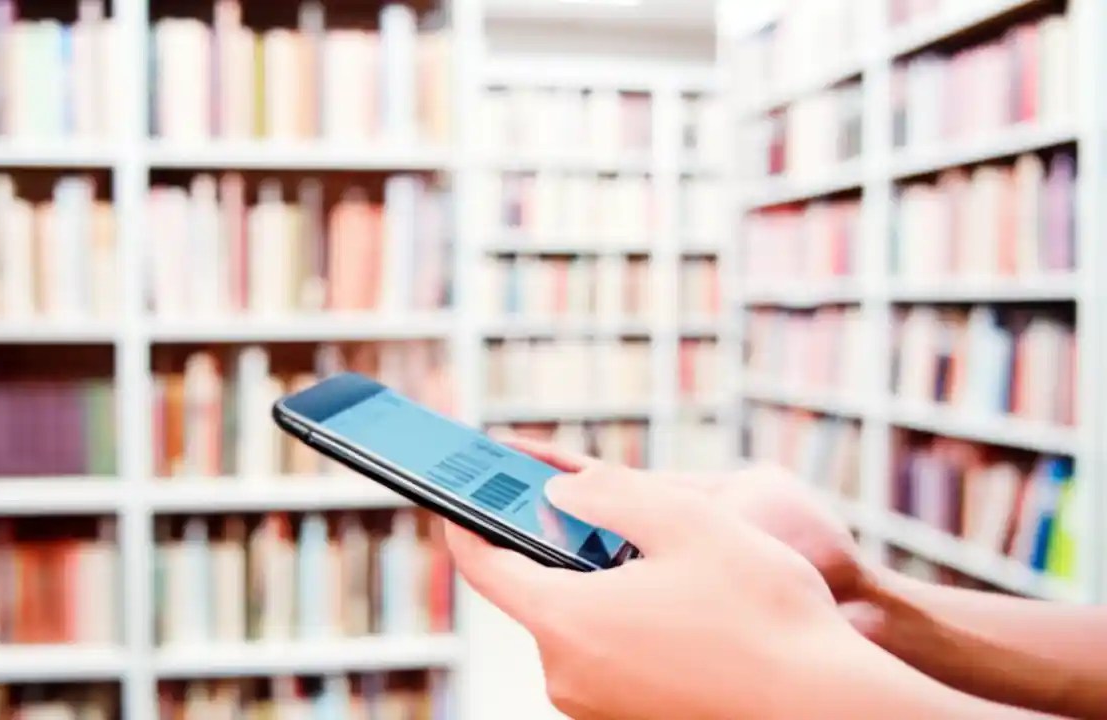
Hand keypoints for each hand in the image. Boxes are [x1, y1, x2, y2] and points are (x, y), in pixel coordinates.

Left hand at [446, 459, 882, 719]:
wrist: (826, 705)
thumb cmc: (762, 612)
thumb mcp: (684, 520)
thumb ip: (607, 493)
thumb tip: (559, 492)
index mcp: (565, 621)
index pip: (483, 565)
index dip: (465, 523)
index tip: (455, 498)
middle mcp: (566, 675)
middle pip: (536, 595)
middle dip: (559, 551)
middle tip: (601, 517)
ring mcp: (596, 706)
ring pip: (577, 625)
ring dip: (601, 590)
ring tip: (664, 567)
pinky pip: (606, 658)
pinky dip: (624, 626)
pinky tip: (681, 611)